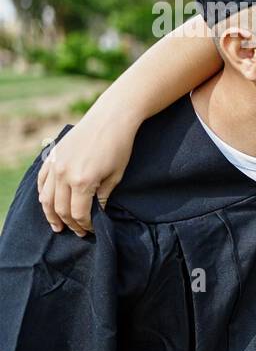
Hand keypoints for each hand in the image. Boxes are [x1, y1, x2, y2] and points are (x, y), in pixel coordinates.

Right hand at [36, 111, 139, 235]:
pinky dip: (43, 195)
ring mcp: (55, 165)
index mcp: (83, 181)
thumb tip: (96, 213)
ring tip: (57, 226)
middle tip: (77, 232)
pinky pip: (42, 181)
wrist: (110, 118)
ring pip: (46, 198)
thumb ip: (102, 197)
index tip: (91, 230)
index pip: (78, 213)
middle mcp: (64, 175)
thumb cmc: (119, 147)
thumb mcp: (116, 176)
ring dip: (51, 214)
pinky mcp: (52, 157)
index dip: (85, 225)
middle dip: (70, 223)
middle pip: (60, 208)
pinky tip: (47, 204)